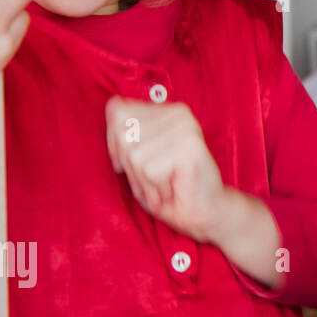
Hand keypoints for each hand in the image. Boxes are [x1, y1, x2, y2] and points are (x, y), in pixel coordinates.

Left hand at [105, 97, 232, 243]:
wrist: (204, 212)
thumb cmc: (167, 187)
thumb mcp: (137, 156)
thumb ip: (125, 130)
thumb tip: (112, 104)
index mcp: (168, 110)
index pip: (117, 112)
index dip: (115, 144)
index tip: (134, 164)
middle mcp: (179, 113)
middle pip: (123, 135)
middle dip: (131, 167)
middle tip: (153, 180)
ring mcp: (186, 128)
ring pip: (135, 155)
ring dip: (143, 182)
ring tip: (162, 187)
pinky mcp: (191, 147)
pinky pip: (149, 170)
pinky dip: (154, 188)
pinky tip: (170, 190)